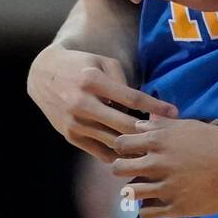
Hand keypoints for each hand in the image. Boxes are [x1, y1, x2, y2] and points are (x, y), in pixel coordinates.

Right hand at [27, 45, 177, 163]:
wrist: (43, 76)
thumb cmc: (82, 66)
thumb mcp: (102, 63)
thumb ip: (123, 82)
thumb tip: (141, 108)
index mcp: (92, 81)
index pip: (132, 98)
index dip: (155, 107)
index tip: (175, 112)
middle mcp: (82, 104)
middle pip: (125, 125)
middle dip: (148, 132)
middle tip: (167, 136)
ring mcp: (75, 123)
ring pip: (113, 143)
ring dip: (135, 147)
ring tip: (155, 148)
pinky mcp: (70, 136)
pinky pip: (100, 152)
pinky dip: (118, 154)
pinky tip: (133, 153)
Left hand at [112, 116, 217, 217]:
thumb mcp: (189, 126)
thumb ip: (163, 125)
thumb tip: (142, 123)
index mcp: (160, 140)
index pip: (121, 143)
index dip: (122, 148)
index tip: (130, 152)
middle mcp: (158, 163)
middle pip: (119, 168)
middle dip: (122, 169)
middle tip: (132, 172)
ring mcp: (166, 186)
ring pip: (130, 192)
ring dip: (134, 190)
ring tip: (144, 189)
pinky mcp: (175, 206)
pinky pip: (147, 212)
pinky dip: (147, 208)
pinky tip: (155, 203)